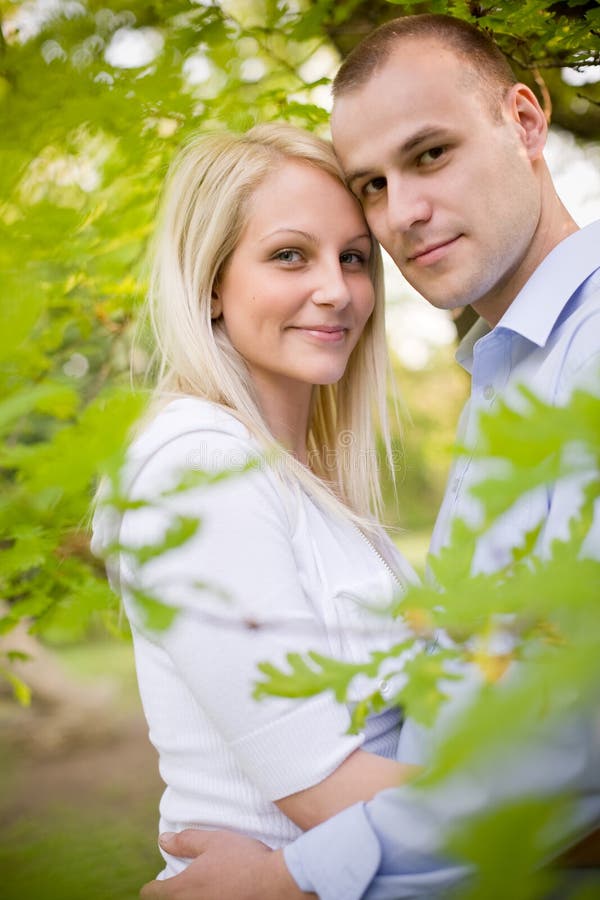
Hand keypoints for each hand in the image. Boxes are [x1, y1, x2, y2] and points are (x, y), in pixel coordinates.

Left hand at [140, 829, 313, 899]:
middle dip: (170, 894)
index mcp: (185, 887)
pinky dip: (205, 898)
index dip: (150, 889)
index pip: (157, 892)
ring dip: (189, 896)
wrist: (274, 882)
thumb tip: (163, 841)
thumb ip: (185, 842)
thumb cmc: (243, 858)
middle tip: (171, 887)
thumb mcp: (212, 841)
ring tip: (195, 888)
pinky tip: (215, 893)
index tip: (147, 889)